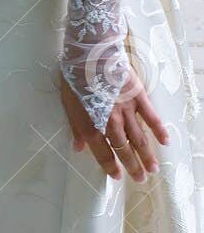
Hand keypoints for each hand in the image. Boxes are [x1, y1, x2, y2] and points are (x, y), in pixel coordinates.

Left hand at [59, 65, 167, 181]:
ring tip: (153, 169)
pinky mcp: (138, 97)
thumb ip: (75, 128)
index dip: (110, 166)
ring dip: (147, 155)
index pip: (103, 153)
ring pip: (138, 138)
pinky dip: (158, 130)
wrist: (91, 54)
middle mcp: (110, 123)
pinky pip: (151, 117)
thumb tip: (78, 148)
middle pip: (123, 149)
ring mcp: (126, 110)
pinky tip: (164, 142)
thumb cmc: (75, 78)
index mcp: (91, 126)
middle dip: (132, 166)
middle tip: (140, 179)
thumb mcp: (68, 104)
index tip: (118, 176)